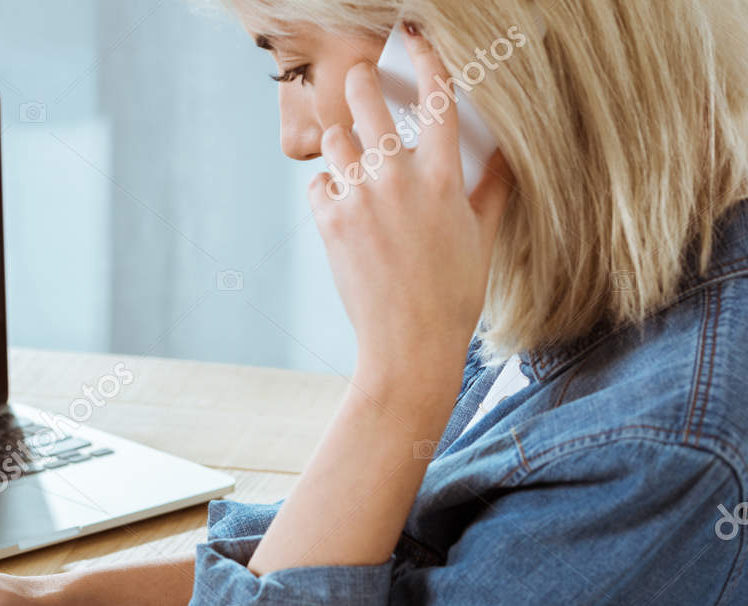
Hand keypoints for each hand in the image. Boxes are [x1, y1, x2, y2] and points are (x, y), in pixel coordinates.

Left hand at [310, 24, 511, 391]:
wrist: (409, 343)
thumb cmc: (454, 293)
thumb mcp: (483, 236)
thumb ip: (492, 188)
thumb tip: (508, 154)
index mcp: (444, 179)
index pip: (437, 100)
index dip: (427, 62)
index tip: (416, 41)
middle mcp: (399, 181)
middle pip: (369, 103)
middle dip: (362, 84)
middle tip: (361, 80)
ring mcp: (361, 200)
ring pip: (335, 139)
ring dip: (342, 142)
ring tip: (350, 155)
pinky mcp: (330, 223)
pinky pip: (317, 183)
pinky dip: (326, 189)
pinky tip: (341, 205)